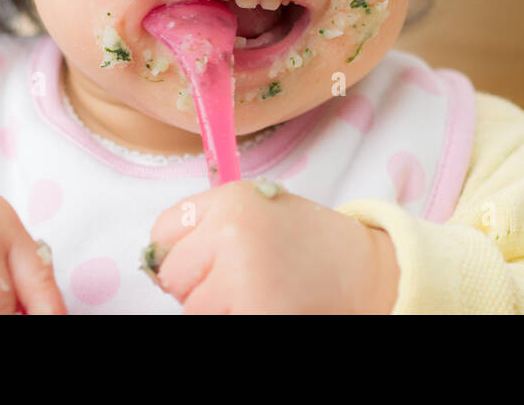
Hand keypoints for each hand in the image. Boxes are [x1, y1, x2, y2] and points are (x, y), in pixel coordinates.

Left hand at [143, 180, 399, 313]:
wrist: (366, 272)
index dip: (183, 250)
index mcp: (232, 198)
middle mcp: (232, 231)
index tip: (209, 257)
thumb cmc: (309, 242)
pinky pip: (216, 324)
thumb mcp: (260, 208)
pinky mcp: (253, 313)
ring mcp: (241, 276)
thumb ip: (211, 224)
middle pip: (172, 275)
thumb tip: (157, 262)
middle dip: (199, 284)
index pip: (163, 231)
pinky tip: (268, 306)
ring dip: (219, 308)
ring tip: (260, 292)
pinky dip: (237, 319)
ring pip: (192, 309)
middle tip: (244, 277)